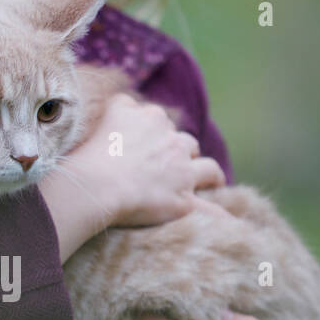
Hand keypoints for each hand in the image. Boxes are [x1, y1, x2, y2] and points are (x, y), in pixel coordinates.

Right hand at [39, 93, 222, 260]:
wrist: (95, 183)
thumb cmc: (93, 152)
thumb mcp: (107, 112)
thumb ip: (122, 103)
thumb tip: (128, 101)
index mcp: (152, 119)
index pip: (161, 123)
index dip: (157, 135)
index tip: (149, 145)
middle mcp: (172, 141)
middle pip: (186, 143)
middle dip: (182, 152)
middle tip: (170, 167)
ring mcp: (181, 172)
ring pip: (207, 169)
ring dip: (207, 174)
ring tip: (208, 183)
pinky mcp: (182, 200)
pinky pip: (208, 208)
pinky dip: (218, 213)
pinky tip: (226, 219)